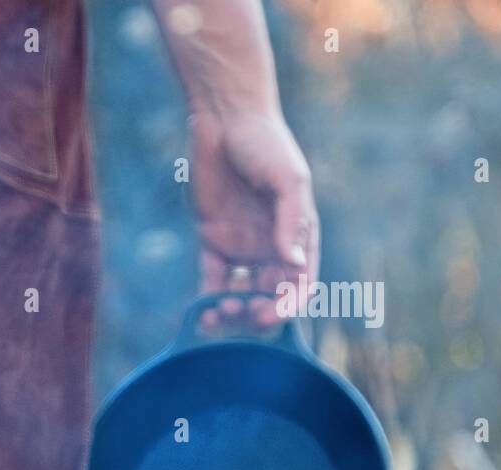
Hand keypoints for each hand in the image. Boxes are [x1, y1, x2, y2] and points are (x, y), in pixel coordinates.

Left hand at [189, 110, 319, 328]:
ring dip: (232, 312)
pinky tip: (202, 312)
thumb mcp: (287, 181)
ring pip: (241, 294)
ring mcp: (242, 246)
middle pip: (268, 296)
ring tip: (218, 313)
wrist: (224, 122)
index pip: (299, 283)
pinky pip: (212, 280)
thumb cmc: (265, 145)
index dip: (287, 305)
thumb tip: (294, 263)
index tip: (268, 315)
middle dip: (256, 314)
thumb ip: (290, 222)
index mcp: (298, 236)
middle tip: (240, 314)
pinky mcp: (212, 242)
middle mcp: (272, 246)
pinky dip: (208, 300)